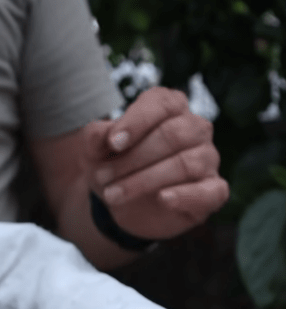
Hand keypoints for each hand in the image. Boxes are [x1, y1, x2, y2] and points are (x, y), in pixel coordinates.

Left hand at [83, 87, 228, 239]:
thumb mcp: (94, 151)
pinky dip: (185, 195)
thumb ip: (95, 137)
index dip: (136, 122)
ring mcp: (207, 158)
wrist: (121, 203)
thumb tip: (101, 134)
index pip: (161, 104)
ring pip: (185, 163)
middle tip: (102, 177)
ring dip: (143, 181)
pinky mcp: (213, 190)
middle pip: (173, 135)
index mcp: (169, 107)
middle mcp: (194, 128)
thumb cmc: (112, 165)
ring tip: (113, 194)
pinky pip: (210, 191)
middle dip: (132, 159)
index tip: (112, 143)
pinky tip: (162, 199)